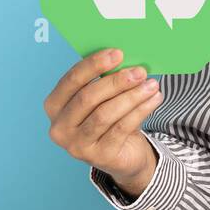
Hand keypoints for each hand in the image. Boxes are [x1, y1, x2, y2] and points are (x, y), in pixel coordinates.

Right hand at [44, 48, 162, 198]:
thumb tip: (126, 58)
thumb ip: (106, 80)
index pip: (71, 81)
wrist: (123, 154)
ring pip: (106, 114)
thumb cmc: (111, 117)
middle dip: (116, 81)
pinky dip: (141, 110)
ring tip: (152, 84)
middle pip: (88, 98)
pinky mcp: (99, 156)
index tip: (117, 53)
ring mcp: (77, 145)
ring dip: (132, 96)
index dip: (93, 65)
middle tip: (139, 71)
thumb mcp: (104, 98)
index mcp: (54, 106)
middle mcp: (60, 128)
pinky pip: (122, 127)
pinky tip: (154, 99)